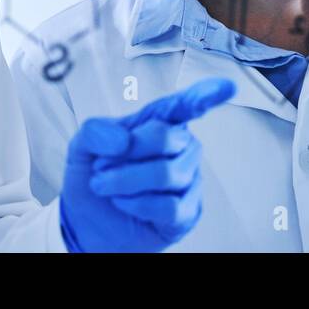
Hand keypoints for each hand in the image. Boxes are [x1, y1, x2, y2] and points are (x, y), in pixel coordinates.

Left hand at [59, 77, 235, 252]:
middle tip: (100, 167)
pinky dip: (137, 205)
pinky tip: (123, 204)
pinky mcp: (187, 213)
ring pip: (167, 174)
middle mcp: (181, 147)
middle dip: (125, 155)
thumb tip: (124, 141)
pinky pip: (169, 206)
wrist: (85, 222)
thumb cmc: (93, 176)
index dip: (207, 95)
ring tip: (104, 187)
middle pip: (166, 137)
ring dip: (124, 182)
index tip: (227, 86)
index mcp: (160, 122)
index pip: (186, 104)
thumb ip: (97, 131)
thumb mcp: (82, 146)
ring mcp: (188, 180)